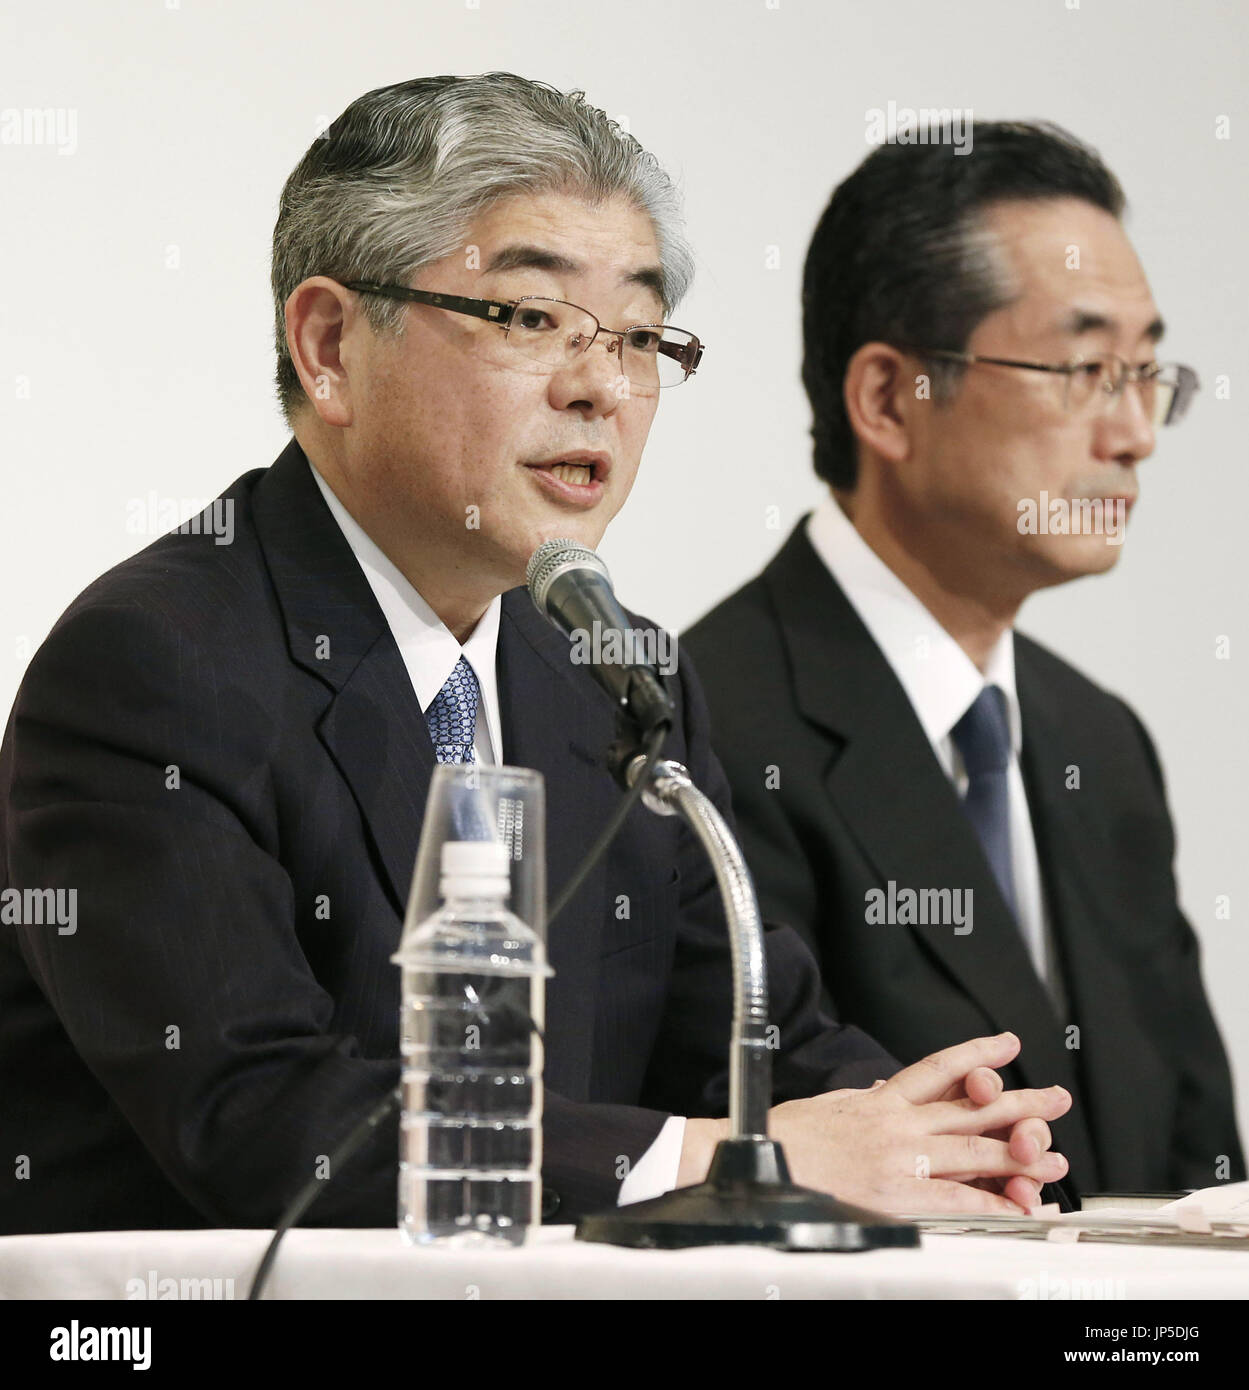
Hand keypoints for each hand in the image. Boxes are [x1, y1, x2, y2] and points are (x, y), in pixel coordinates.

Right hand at [680, 1033, 1070, 1214]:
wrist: (758, 1159)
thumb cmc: (785, 1137)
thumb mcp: (829, 1104)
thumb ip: (865, 1099)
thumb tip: (884, 1089)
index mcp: (880, 1099)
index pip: (939, 1068)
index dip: (977, 1055)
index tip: (1008, 1045)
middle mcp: (896, 1122)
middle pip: (970, 1108)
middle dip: (1019, 1103)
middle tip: (1055, 1097)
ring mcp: (899, 1157)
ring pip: (972, 1151)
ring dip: (1019, 1154)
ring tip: (1054, 1157)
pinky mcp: (896, 1194)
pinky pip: (955, 1199)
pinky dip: (990, 1204)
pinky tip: (1016, 1207)